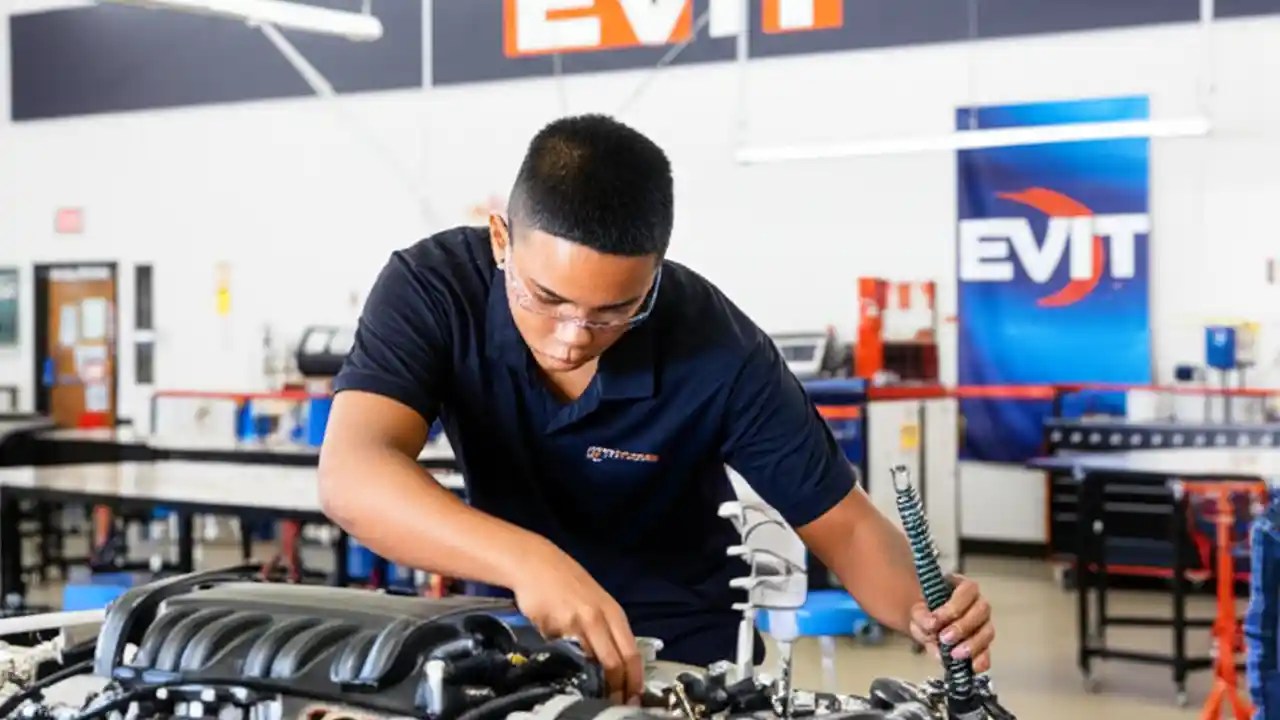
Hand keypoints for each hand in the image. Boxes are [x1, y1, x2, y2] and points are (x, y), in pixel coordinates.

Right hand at [513, 543, 642, 703]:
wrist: (536, 563)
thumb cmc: (568, 583)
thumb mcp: (596, 603)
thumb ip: (606, 631)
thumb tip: (615, 668)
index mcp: (613, 612)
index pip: (631, 654)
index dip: (634, 681)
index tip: (633, 699)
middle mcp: (598, 618)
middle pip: (613, 664)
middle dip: (615, 689)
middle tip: (613, 703)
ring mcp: (575, 623)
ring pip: (588, 663)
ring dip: (589, 682)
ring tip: (590, 693)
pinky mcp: (552, 627)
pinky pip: (560, 654)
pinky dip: (563, 664)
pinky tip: (561, 665)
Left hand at [908, 574, 993, 672]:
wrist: (927, 627)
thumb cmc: (927, 612)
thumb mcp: (918, 610)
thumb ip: (921, 615)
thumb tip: (932, 624)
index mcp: (963, 588)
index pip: (968, 590)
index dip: (954, 606)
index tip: (937, 621)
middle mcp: (978, 604)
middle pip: (982, 611)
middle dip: (963, 626)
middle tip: (945, 639)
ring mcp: (984, 625)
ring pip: (988, 632)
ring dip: (972, 645)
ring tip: (954, 654)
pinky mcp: (983, 646)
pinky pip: (988, 653)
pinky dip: (981, 661)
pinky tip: (971, 667)